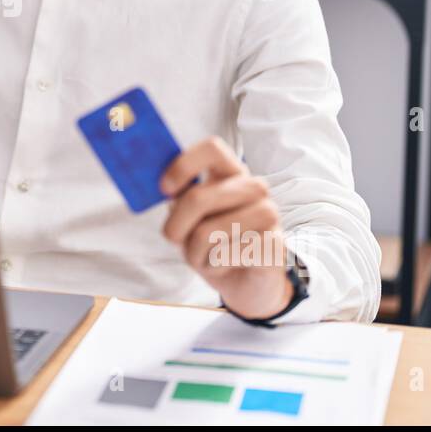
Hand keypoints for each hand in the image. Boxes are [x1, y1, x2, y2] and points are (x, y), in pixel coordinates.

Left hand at [159, 137, 293, 320]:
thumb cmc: (215, 244)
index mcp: (231, 173)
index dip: (183, 166)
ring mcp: (268, 213)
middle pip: (198, 197)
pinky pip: (223, 255)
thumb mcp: (190, 219)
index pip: (212, 149)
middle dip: (176, 226)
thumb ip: (178, 198)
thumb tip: (157, 186)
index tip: (164, 189)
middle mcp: (253, 187)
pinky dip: (213, 267)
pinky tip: (226, 265)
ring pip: (207, 232)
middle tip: (173, 238)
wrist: (247, 283)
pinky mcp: (273, 243)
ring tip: (208, 256)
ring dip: (195, 253)